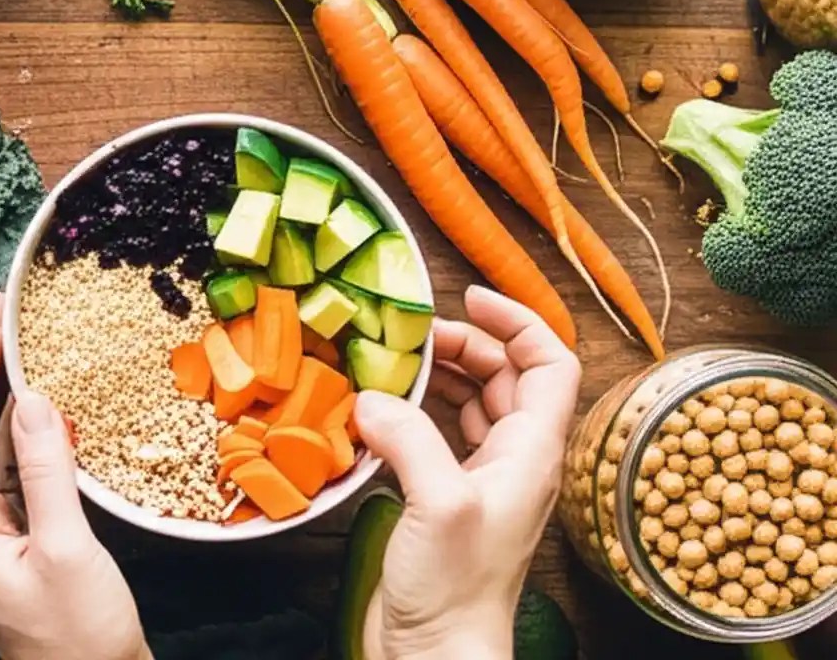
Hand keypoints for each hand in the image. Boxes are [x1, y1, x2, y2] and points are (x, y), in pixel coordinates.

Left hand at [0, 294, 150, 659]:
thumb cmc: (79, 639)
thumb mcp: (66, 549)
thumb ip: (46, 472)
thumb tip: (31, 401)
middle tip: (9, 319)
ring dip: (9, 400)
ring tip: (29, 345)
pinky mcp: (27, 540)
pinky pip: (20, 474)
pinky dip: (34, 436)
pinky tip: (53, 409)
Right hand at [358, 285, 580, 659]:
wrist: (438, 653)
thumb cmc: (457, 589)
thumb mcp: (440, 503)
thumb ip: (411, 439)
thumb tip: (373, 398)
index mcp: (533, 452)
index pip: (550, 362)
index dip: (518, 322)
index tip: (469, 298)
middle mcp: (515, 459)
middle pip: (504, 376)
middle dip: (465, 344)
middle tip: (413, 336)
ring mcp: (480, 479)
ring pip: (470, 404)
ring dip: (438, 376)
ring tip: (395, 364)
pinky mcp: (445, 499)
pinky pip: (438, 436)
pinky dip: (414, 413)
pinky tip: (381, 412)